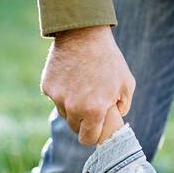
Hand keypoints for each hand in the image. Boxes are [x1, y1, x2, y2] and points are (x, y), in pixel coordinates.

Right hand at [40, 25, 135, 145]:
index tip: (94, 131)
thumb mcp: (126, 83)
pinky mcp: (47, 86)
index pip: (87, 139)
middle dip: (82, 120)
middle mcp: (73, 108)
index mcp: (94, 110)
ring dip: (71, 106)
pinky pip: (55, 97)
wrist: (83, 33)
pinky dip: (61, 91)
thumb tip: (117, 115)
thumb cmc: (109, 59)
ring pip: (63, 112)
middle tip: (91, 105)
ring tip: (82, 87)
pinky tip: (71, 76)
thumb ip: (124, 105)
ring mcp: (58, 97)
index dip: (92, 136)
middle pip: (74, 127)